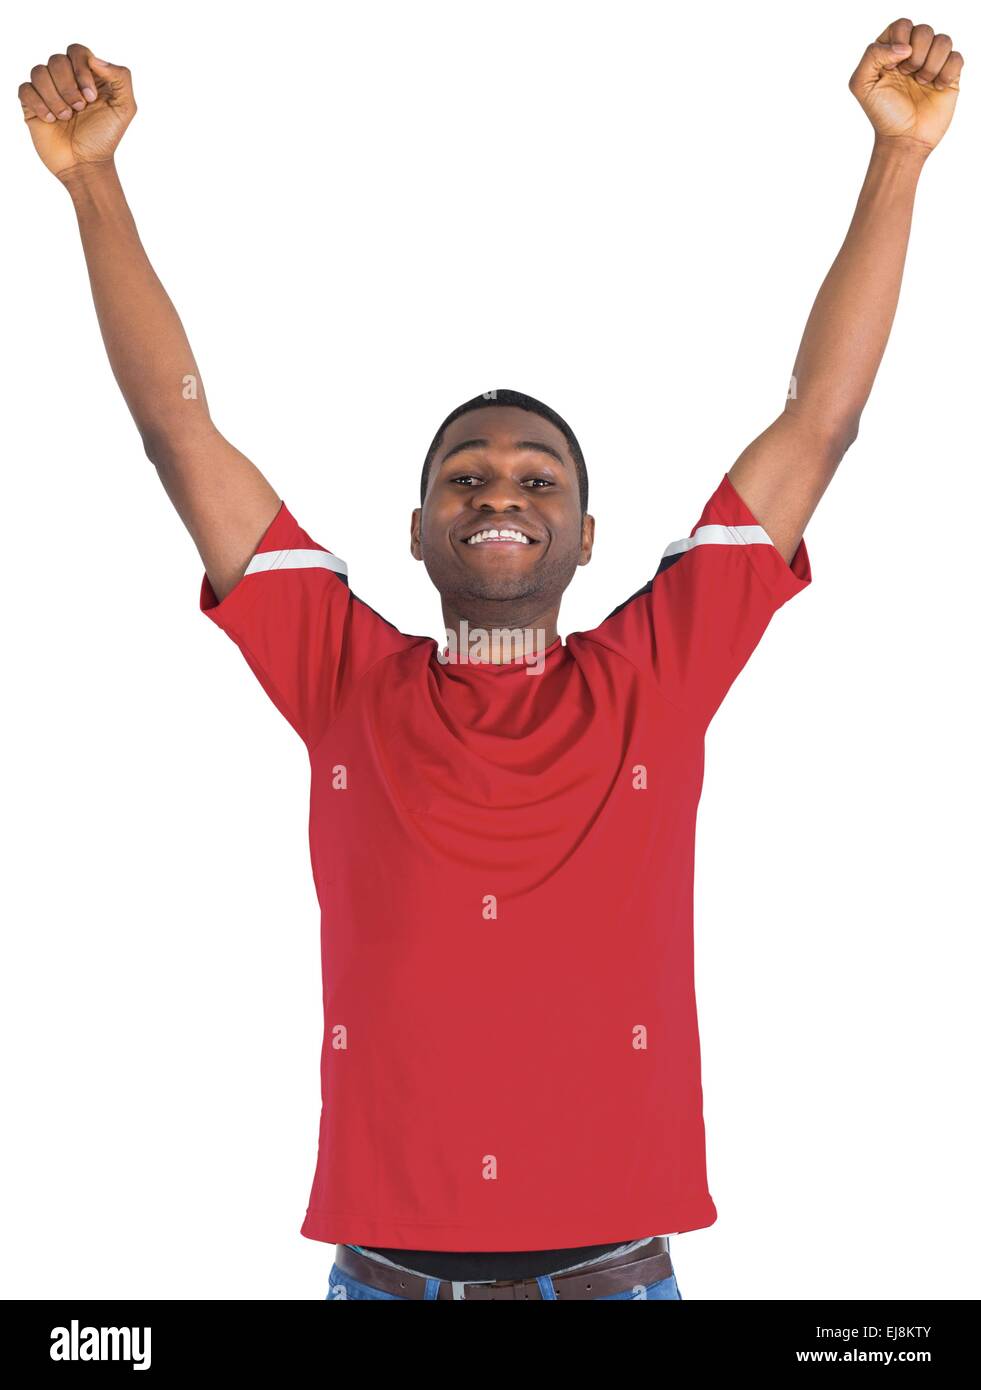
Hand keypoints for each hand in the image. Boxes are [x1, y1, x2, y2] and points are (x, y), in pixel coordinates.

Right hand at [18, 44, 135, 179]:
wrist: (85, 165)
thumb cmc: (105, 138)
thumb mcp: (125, 108)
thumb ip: (121, 77)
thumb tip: (94, 59)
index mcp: (87, 76)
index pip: (77, 51)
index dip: (81, 69)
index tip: (91, 97)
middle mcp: (66, 79)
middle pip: (57, 60)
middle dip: (68, 86)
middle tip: (80, 108)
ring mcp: (47, 91)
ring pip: (39, 72)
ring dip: (55, 97)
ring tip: (66, 117)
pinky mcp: (32, 104)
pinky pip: (25, 89)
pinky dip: (39, 104)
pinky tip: (51, 119)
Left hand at [849, 18, 962, 151]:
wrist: (904, 139)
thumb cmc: (882, 114)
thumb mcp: (861, 85)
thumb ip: (872, 55)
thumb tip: (904, 46)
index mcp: (891, 51)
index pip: (901, 25)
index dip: (900, 42)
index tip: (893, 68)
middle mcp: (913, 53)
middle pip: (923, 30)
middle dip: (916, 55)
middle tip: (908, 76)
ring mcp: (932, 62)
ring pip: (943, 40)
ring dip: (931, 65)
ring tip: (922, 83)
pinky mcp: (949, 74)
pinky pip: (956, 57)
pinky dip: (946, 73)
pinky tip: (937, 88)